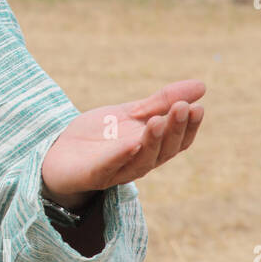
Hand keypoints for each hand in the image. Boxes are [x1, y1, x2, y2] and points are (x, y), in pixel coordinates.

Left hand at [41, 79, 205, 205]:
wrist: (58, 153)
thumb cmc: (99, 135)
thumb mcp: (130, 113)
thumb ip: (160, 102)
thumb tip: (202, 86)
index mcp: (152, 147)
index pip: (179, 140)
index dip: (189, 126)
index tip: (198, 106)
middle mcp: (140, 162)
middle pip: (165, 150)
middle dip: (175, 128)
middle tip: (182, 108)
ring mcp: (118, 171)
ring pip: (143, 160)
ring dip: (153, 141)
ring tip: (158, 120)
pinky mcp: (94, 175)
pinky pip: (109, 167)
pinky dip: (121, 156)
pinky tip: (131, 143)